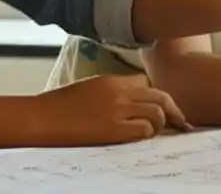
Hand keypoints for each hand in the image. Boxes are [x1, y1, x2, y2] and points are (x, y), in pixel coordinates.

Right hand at [31, 74, 188, 145]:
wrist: (40, 118)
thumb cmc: (58, 107)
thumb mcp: (88, 90)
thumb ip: (110, 93)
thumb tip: (129, 104)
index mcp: (112, 81)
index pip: (148, 85)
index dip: (160, 98)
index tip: (168, 110)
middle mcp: (119, 92)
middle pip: (160, 97)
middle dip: (173, 111)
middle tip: (180, 124)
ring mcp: (117, 110)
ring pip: (157, 113)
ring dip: (161, 125)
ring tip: (156, 134)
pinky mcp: (113, 129)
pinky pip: (144, 130)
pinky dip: (148, 135)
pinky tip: (140, 139)